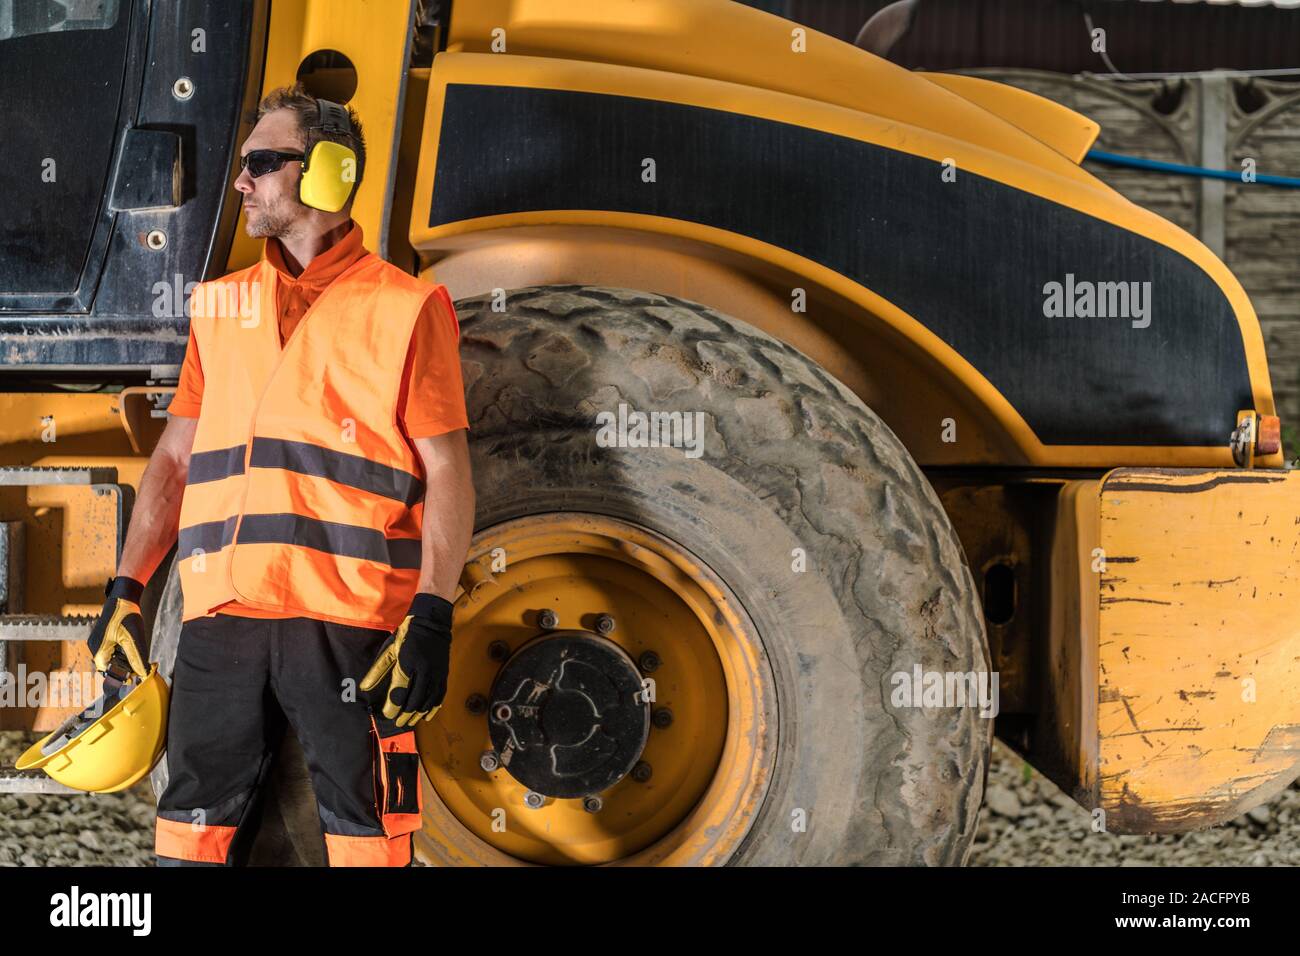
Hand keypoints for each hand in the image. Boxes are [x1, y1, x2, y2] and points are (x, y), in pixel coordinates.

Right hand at [86, 576, 149, 679]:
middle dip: (123, 667)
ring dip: (123, 660)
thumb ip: (137, 657)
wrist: (123, 599)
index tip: (135, 675)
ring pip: (110, 658)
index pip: (107, 670)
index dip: (121, 674)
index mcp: (98, 648)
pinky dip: (121, 652)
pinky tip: (131, 649)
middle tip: (138, 667)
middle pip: (108, 665)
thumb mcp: (134, 639)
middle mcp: (95, 646)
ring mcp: (97, 641)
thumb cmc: (127, 617)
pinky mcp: (102, 637)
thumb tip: (143, 673)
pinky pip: (110, 650)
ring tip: (136, 657)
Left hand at [359, 593, 452, 726]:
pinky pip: (440, 695)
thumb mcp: (390, 650)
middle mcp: (423, 671)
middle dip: (404, 715)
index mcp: (407, 664)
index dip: (392, 707)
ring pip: (428, 701)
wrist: (432, 622)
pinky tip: (427, 716)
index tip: (386, 714)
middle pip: (414, 701)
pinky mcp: (443, 674)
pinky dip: (433, 708)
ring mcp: (436, 673)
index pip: (398, 692)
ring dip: (418, 714)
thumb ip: (377, 671)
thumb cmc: (407, 634)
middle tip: (397, 723)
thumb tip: (364, 688)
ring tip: (410, 722)